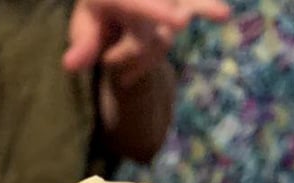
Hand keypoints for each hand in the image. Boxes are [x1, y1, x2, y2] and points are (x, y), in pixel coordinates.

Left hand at [63, 0, 229, 84]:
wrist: (113, 4)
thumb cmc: (97, 14)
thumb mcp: (84, 27)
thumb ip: (82, 45)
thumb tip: (70, 66)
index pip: (142, 8)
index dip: (160, 14)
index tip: (181, 21)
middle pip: (149, 41)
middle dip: (126, 59)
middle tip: (107, 58)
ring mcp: (167, 2)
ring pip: (162, 43)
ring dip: (140, 61)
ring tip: (120, 54)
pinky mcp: (182, 4)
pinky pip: (197, 5)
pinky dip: (208, 9)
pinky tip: (224, 15)